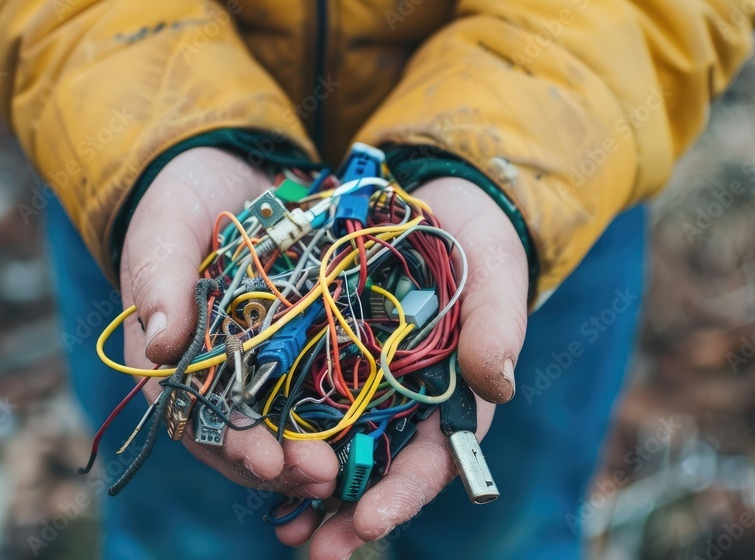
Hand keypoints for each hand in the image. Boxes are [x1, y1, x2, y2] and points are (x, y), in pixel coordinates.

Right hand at [120, 147, 338, 498]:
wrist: (231, 177)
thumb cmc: (182, 205)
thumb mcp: (164, 230)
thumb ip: (160, 279)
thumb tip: (162, 343)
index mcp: (174, 362)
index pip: (197, 418)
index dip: (231, 445)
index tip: (266, 463)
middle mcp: (219, 375)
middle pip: (248, 436)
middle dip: (284, 463)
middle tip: (323, 477)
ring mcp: (264, 364)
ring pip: (289, 423)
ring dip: (317, 451)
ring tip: (351, 470)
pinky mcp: (304, 346)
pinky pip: (323, 385)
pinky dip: (344, 412)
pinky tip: (374, 432)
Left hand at [273, 177, 529, 556]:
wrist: (431, 198)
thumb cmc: (478, 239)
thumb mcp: (495, 270)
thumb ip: (498, 322)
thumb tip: (501, 385)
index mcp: (452, 395)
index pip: (436, 458)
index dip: (405, 491)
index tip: (372, 519)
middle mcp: (404, 400)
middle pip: (378, 470)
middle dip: (347, 512)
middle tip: (315, 548)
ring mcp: (361, 381)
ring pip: (335, 447)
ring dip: (306, 489)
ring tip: (282, 527)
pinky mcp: (321, 354)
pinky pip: (298, 400)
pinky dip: (279, 431)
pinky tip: (253, 461)